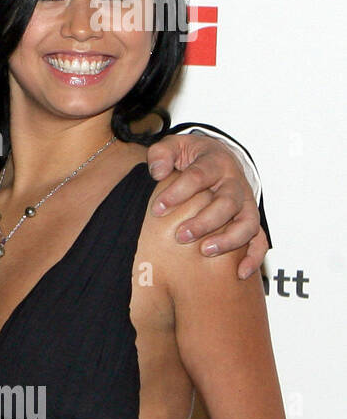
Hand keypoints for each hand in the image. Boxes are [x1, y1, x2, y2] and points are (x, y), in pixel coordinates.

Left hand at [146, 134, 266, 279]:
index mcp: (215, 162)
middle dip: (204, 221)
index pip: (199, 176)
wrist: (218, 156)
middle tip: (181, 236)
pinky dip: (254, 257)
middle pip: (227, 203)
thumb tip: (158, 172)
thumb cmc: (191, 155)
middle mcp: (234, 183)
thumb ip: (161, 154)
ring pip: (248, 222)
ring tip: (205, 251)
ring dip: (229, 240)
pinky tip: (240, 273)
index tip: (158, 209)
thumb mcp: (174, 146)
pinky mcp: (250, 218)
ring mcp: (246, 202)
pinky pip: (260, 239)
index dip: (178, 192)